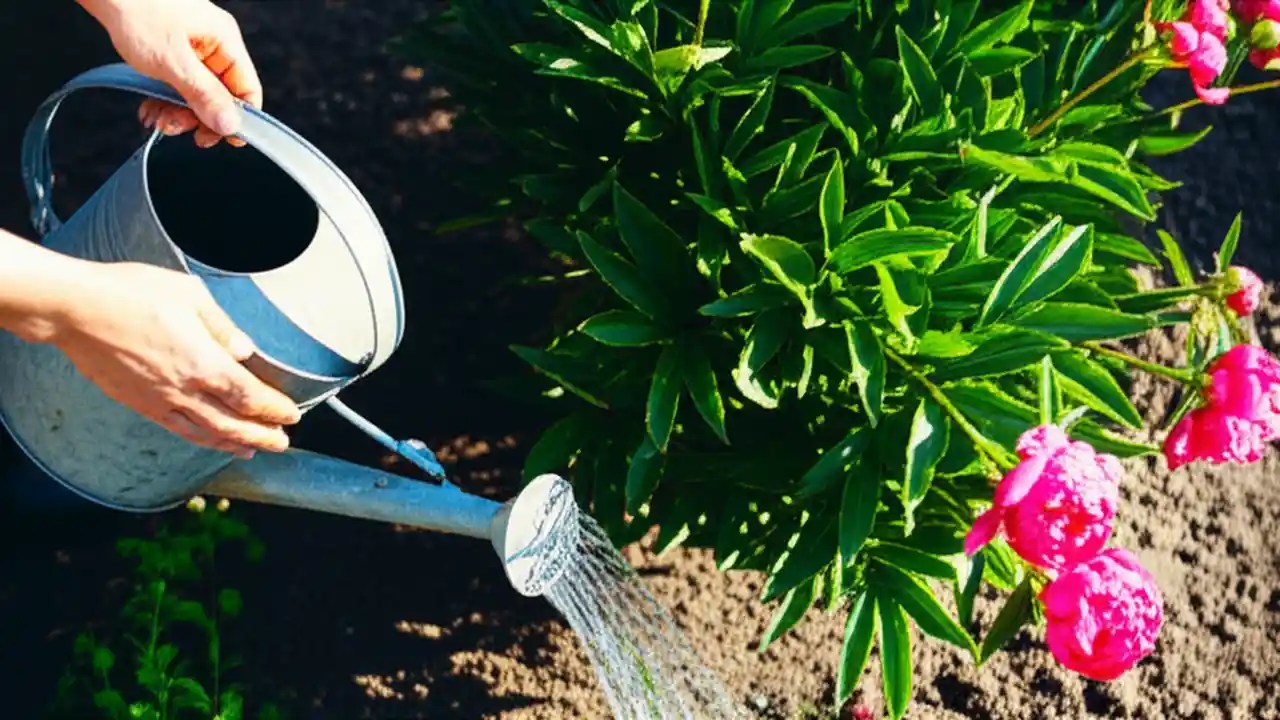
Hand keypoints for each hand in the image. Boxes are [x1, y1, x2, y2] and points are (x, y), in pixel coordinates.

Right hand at [47, 262, 300, 456]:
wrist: (74, 309)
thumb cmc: (130, 293)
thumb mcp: (189, 294)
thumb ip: (222, 326)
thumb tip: (245, 352)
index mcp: (203, 362)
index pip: (250, 396)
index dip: (274, 409)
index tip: (292, 415)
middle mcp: (184, 390)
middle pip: (233, 424)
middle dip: (263, 436)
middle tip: (283, 442)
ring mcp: (159, 401)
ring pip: (206, 434)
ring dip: (234, 444)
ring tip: (254, 449)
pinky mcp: (138, 404)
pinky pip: (178, 430)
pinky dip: (201, 440)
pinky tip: (209, 440)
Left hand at [78, 0, 261, 147]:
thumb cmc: (137, 10)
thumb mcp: (173, 62)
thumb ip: (205, 96)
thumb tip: (231, 126)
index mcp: (225, 42)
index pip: (247, 90)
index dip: (239, 118)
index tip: (221, 139)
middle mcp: (213, 44)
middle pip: (221, 95)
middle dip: (197, 116)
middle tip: (175, 128)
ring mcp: (192, 46)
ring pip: (196, 92)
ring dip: (176, 111)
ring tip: (155, 119)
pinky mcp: (172, 49)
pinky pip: (178, 82)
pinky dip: (164, 98)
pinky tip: (149, 108)